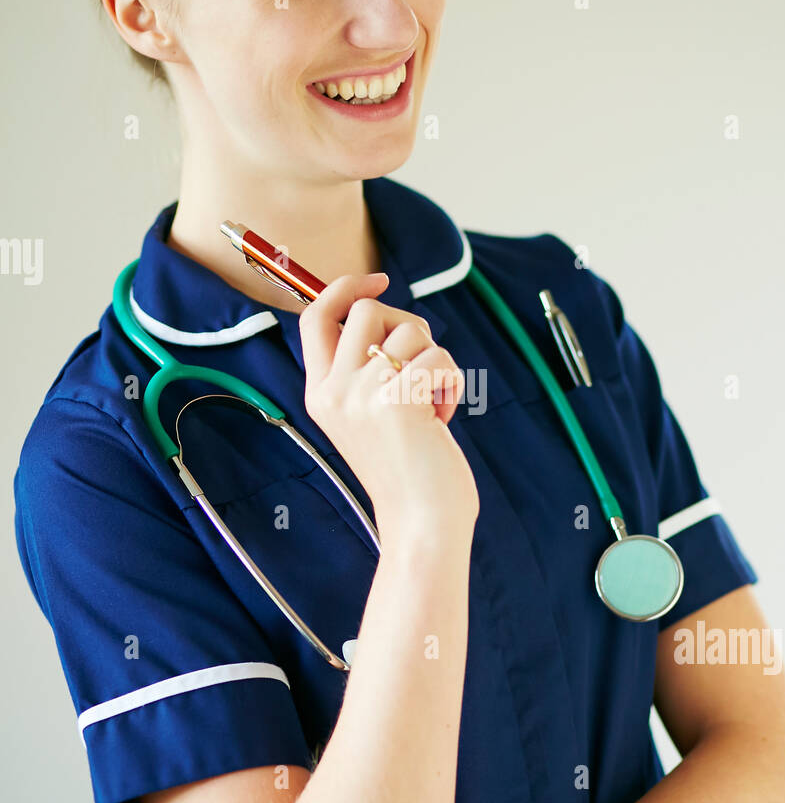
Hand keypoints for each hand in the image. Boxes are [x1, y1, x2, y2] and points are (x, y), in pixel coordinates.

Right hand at [299, 273, 479, 536]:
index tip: (378, 279)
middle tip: (421, 367)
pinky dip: (451, 383)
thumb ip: (365, 370)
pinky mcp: (398, 399)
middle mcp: (334, 390)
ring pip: (411, 330)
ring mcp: (362, 394)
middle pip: (369, 310)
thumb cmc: (407, 470)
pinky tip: (442, 418)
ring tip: (431, 405)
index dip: (345, 287)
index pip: (315, 317)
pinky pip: (437, 356)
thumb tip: (383, 309)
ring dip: (434, 361)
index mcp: (320, 392)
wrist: (420, 523)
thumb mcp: (368, 415)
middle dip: (408, 326)